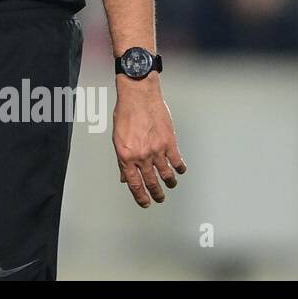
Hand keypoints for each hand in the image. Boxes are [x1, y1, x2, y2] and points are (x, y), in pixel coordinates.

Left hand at [112, 77, 186, 207]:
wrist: (138, 95)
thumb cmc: (125, 113)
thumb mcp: (117, 138)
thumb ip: (122, 159)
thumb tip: (124, 176)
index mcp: (126, 155)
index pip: (134, 183)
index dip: (140, 196)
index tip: (144, 203)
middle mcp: (141, 156)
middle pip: (151, 182)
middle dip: (155, 194)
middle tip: (158, 199)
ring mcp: (157, 150)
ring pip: (167, 175)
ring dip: (169, 183)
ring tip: (170, 186)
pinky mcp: (170, 143)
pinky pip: (178, 162)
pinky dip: (180, 168)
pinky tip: (180, 170)